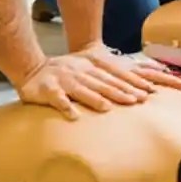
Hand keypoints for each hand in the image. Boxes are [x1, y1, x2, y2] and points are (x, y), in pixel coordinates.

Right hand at [16, 46, 180, 120]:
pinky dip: (65, 107)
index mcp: (91, 66)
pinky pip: (57, 99)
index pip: (116, 74)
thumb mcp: (88, 64)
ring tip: (109, 107)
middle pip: (103, 82)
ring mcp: (64, 80)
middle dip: (121, 91)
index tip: (148, 91)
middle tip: (137, 100)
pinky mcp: (47, 89)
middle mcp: (80, 71)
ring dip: (96, 98)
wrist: (32, 67)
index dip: (132, 82)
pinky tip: (73, 116)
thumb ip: (110, 71)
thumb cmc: (65, 69)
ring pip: (83, 89)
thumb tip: (137, 77)